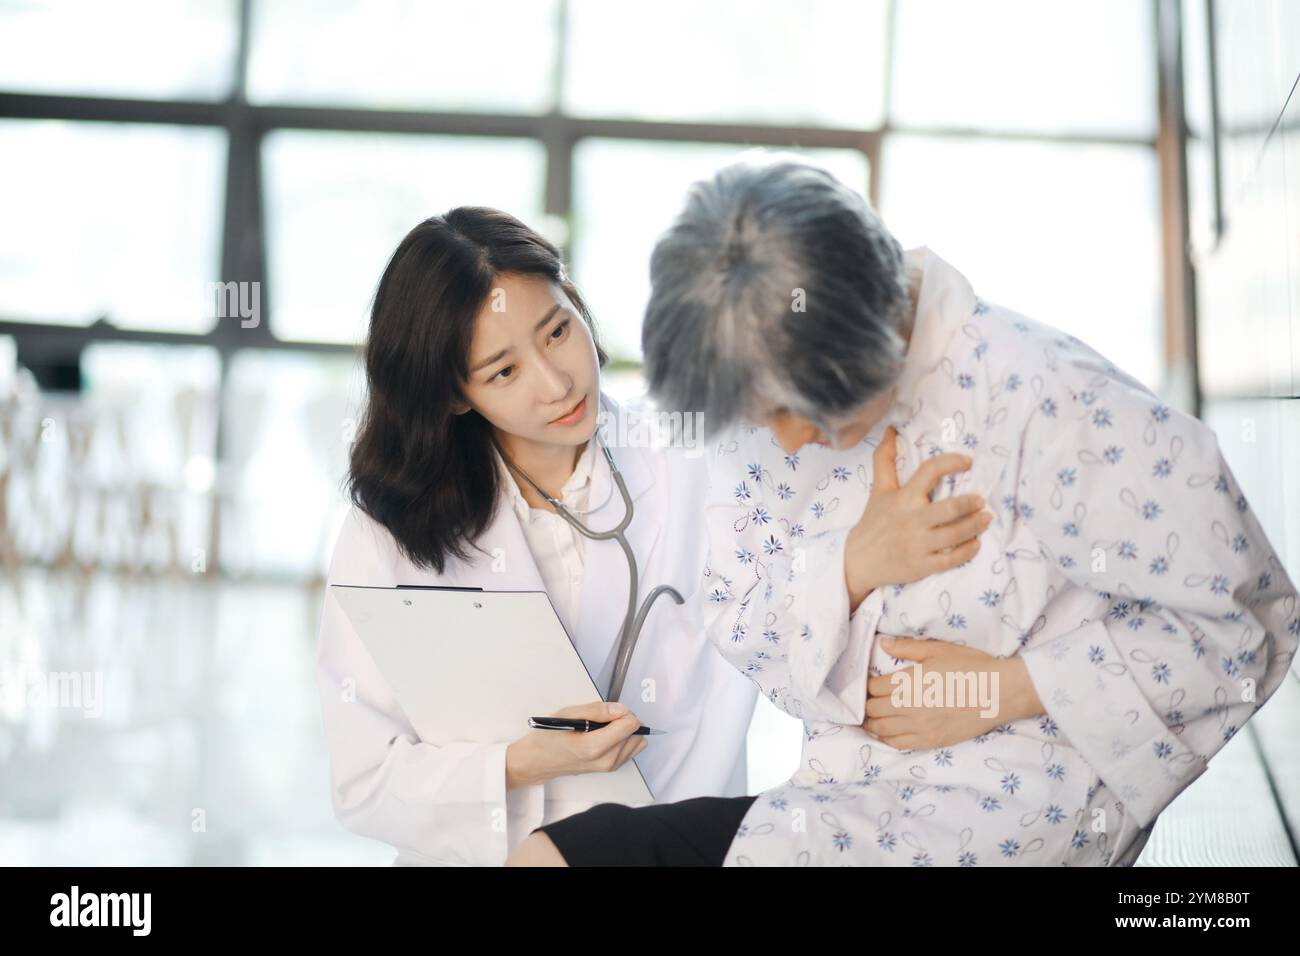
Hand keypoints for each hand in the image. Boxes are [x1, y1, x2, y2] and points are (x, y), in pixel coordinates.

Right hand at [505, 700, 645, 788]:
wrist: (538, 761)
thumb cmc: (549, 737)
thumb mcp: (568, 714)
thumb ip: (597, 710)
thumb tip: (621, 710)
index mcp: (595, 746)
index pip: (631, 725)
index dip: (622, 712)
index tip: (608, 711)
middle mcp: (606, 760)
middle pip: (636, 733)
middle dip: (624, 721)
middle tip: (603, 719)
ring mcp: (610, 767)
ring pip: (637, 742)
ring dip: (624, 731)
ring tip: (601, 729)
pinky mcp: (611, 769)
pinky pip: (631, 750)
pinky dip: (622, 740)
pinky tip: (604, 737)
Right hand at [844, 426, 991, 608]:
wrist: (858, 561)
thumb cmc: (873, 521)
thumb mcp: (878, 489)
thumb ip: (885, 459)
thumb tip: (891, 430)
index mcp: (904, 497)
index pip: (930, 471)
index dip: (951, 462)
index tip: (968, 461)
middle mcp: (912, 519)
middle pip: (950, 508)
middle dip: (971, 503)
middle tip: (982, 500)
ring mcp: (918, 544)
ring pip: (955, 534)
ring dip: (975, 525)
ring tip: (986, 518)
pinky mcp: (922, 565)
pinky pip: (951, 559)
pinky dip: (967, 551)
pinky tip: (976, 543)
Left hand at [861, 636, 1044, 749]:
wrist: (1000, 692)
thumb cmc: (971, 666)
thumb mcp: (938, 649)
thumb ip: (907, 647)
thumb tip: (882, 644)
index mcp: (909, 682)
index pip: (872, 687)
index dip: (866, 685)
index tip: (867, 683)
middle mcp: (910, 706)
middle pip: (873, 710)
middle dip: (866, 704)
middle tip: (866, 701)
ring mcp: (920, 727)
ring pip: (881, 729)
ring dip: (871, 723)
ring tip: (868, 718)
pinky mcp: (931, 741)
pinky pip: (899, 744)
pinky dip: (886, 739)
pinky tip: (885, 733)